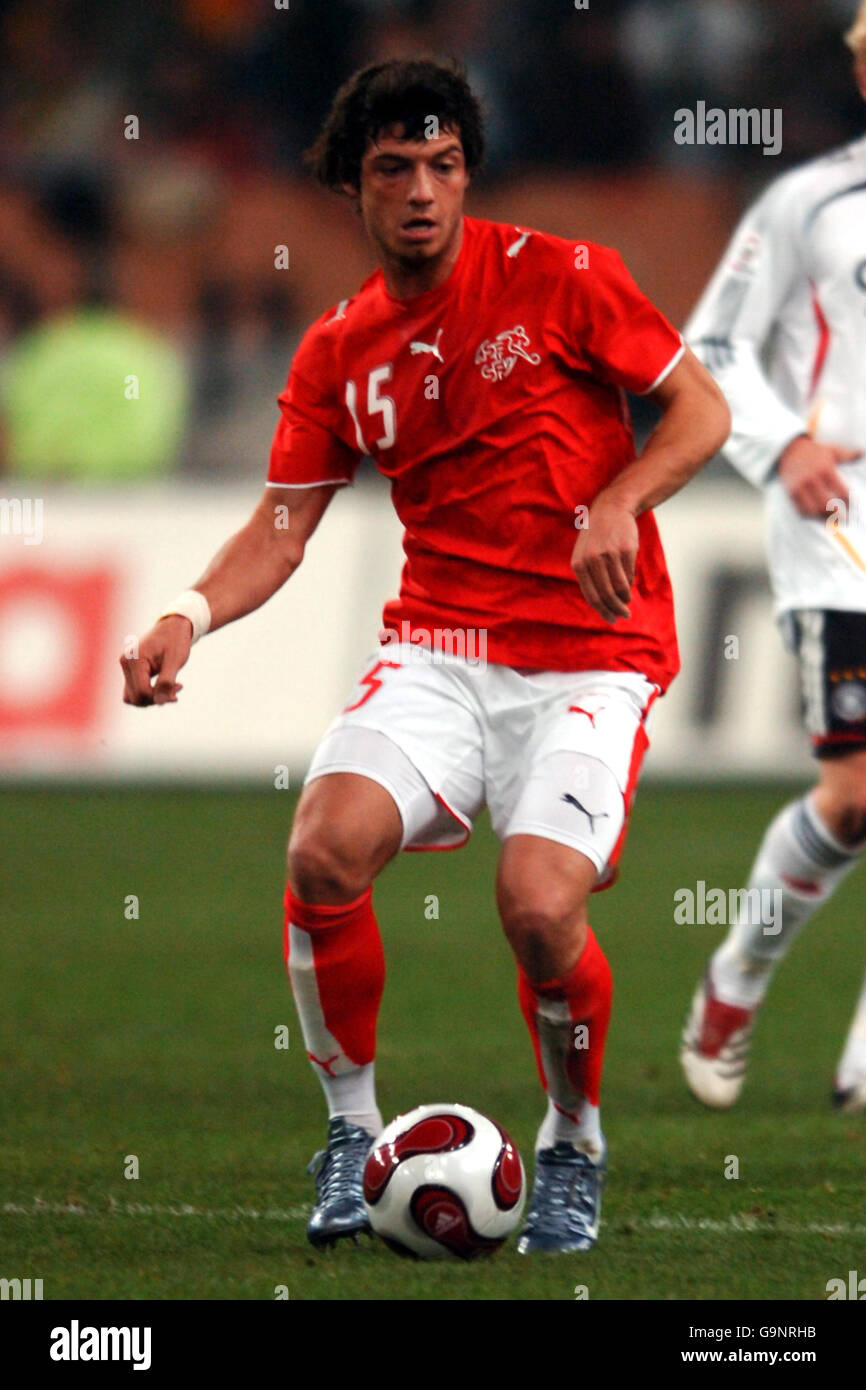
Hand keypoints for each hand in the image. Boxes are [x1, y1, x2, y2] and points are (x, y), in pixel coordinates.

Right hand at [120, 615, 192, 706]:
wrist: (174, 627)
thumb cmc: (176, 641)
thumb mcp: (175, 661)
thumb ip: (167, 681)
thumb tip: (160, 702)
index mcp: (135, 659)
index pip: (142, 692)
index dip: (160, 696)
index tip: (178, 688)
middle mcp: (125, 663)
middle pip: (135, 698)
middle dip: (156, 699)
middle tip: (175, 691)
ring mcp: (126, 666)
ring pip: (132, 697)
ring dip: (152, 699)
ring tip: (170, 690)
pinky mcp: (130, 670)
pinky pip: (135, 690)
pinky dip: (149, 693)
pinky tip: (165, 688)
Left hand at [570, 494, 637, 623]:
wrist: (611, 509)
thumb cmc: (597, 536)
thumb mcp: (583, 554)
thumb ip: (588, 577)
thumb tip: (601, 604)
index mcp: (579, 564)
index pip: (592, 596)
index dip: (603, 611)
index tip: (611, 620)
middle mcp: (592, 560)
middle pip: (606, 595)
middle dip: (616, 609)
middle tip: (623, 616)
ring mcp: (609, 555)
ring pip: (620, 587)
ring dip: (625, 599)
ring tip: (628, 603)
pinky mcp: (626, 550)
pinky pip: (629, 575)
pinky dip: (630, 583)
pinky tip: (629, 584)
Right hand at [777, 436, 860, 517]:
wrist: (789, 450)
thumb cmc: (814, 451)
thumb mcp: (832, 450)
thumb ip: (848, 454)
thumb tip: (862, 453)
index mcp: (825, 469)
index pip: (842, 492)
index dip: (849, 502)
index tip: (852, 506)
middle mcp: (812, 479)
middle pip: (827, 504)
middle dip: (837, 514)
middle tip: (845, 519)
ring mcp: (800, 487)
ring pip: (813, 510)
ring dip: (824, 517)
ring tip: (831, 520)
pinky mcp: (791, 493)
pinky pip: (801, 510)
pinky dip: (811, 516)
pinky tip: (818, 516)